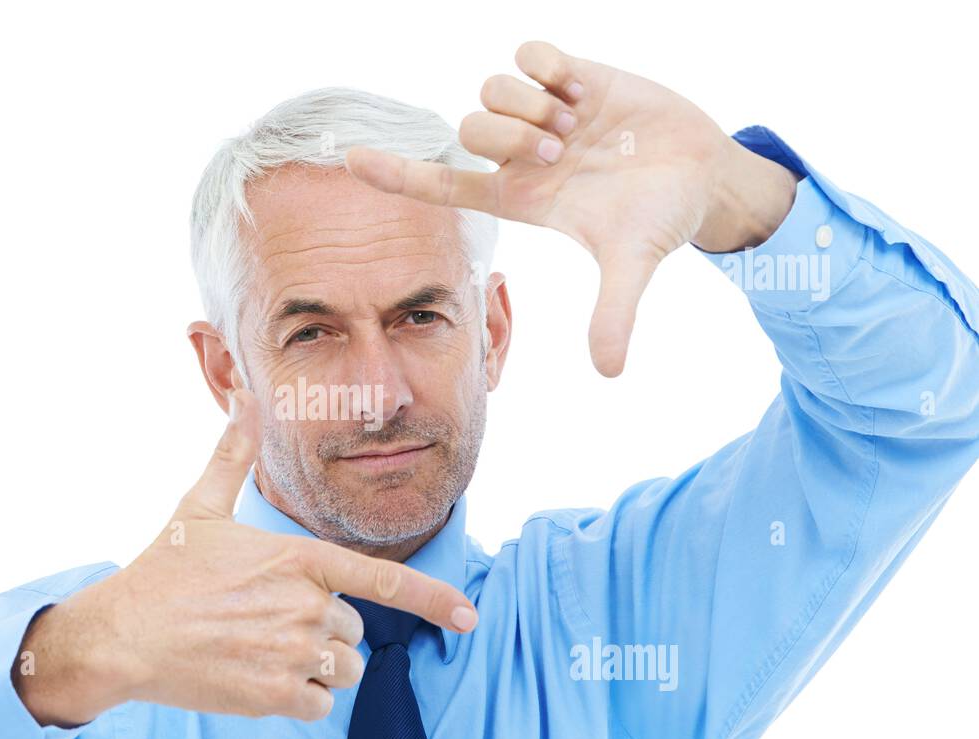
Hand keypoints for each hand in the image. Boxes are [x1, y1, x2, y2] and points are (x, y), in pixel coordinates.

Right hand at [15, 388, 477, 725]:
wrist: (121, 636)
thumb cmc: (163, 570)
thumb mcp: (199, 507)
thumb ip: (232, 456)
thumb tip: (243, 402)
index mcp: (298, 560)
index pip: (383, 580)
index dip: (434, 599)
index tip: (469, 617)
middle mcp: (305, 607)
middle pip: (355, 631)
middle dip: (326, 629)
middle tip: (270, 620)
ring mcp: (290, 654)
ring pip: (342, 670)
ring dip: (319, 666)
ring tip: (266, 650)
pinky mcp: (272, 695)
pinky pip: (318, 703)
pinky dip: (299, 696)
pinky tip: (259, 677)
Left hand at [345, 41, 797, 376]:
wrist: (702, 176)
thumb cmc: (660, 221)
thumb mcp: (633, 264)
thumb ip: (614, 313)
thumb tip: (610, 372)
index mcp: (520, 198)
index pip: (442, 185)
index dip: (397, 173)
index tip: (349, 160)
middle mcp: (521, 155)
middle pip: (468, 129)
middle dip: (510, 138)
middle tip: (562, 152)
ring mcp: (542, 113)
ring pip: (490, 89)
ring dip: (530, 105)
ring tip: (576, 123)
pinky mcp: (570, 75)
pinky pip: (529, 52)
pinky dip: (550, 66)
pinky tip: (582, 89)